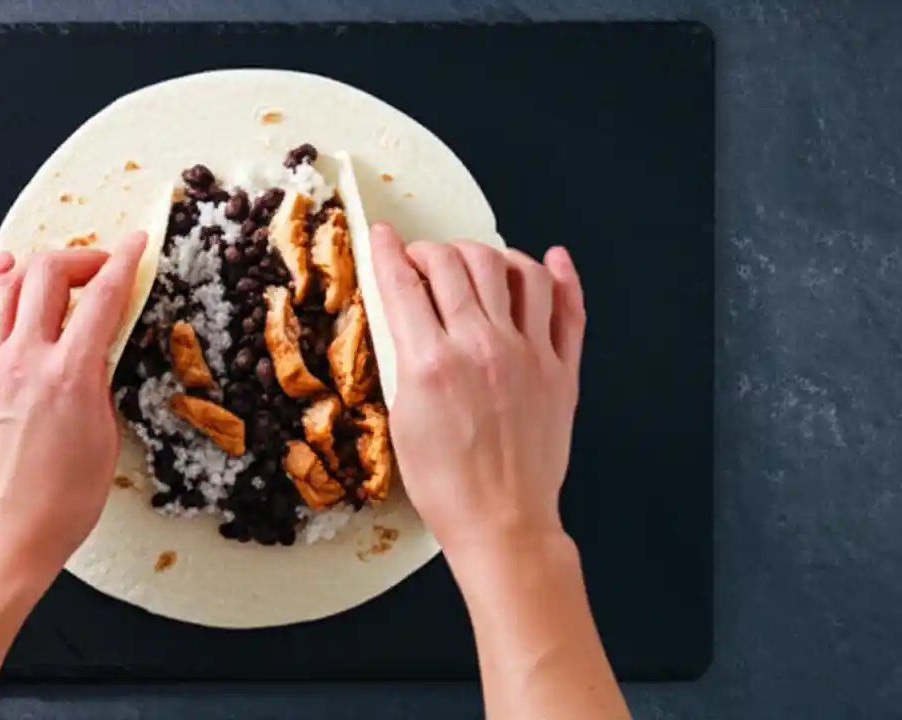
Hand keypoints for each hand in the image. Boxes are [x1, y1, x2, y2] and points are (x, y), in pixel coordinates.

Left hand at [0, 232, 146, 589]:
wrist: (2, 539)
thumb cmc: (60, 504)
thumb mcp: (106, 439)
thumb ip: (100, 384)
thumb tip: (96, 351)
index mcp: (70, 377)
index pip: (103, 297)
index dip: (124, 262)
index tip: (135, 244)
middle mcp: (25, 361)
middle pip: (49, 274)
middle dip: (80, 257)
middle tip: (99, 266)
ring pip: (6, 286)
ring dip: (34, 266)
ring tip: (55, 268)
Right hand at [368, 222, 585, 546]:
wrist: (501, 523)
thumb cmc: (445, 484)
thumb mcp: (403, 419)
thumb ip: (405, 360)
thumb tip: (405, 317)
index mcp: (432, 363)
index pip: (404, 283)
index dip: (386, 251)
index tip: (381, 235)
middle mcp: (482, 347)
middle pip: (456, 263)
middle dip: (430, 250)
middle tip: (421, 261)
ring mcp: (528, 355)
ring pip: (512, 269)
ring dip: (487, 254)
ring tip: (474, 263)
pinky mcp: (561, 370)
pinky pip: (568, 307)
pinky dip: (560, 275)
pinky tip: (550, 259)